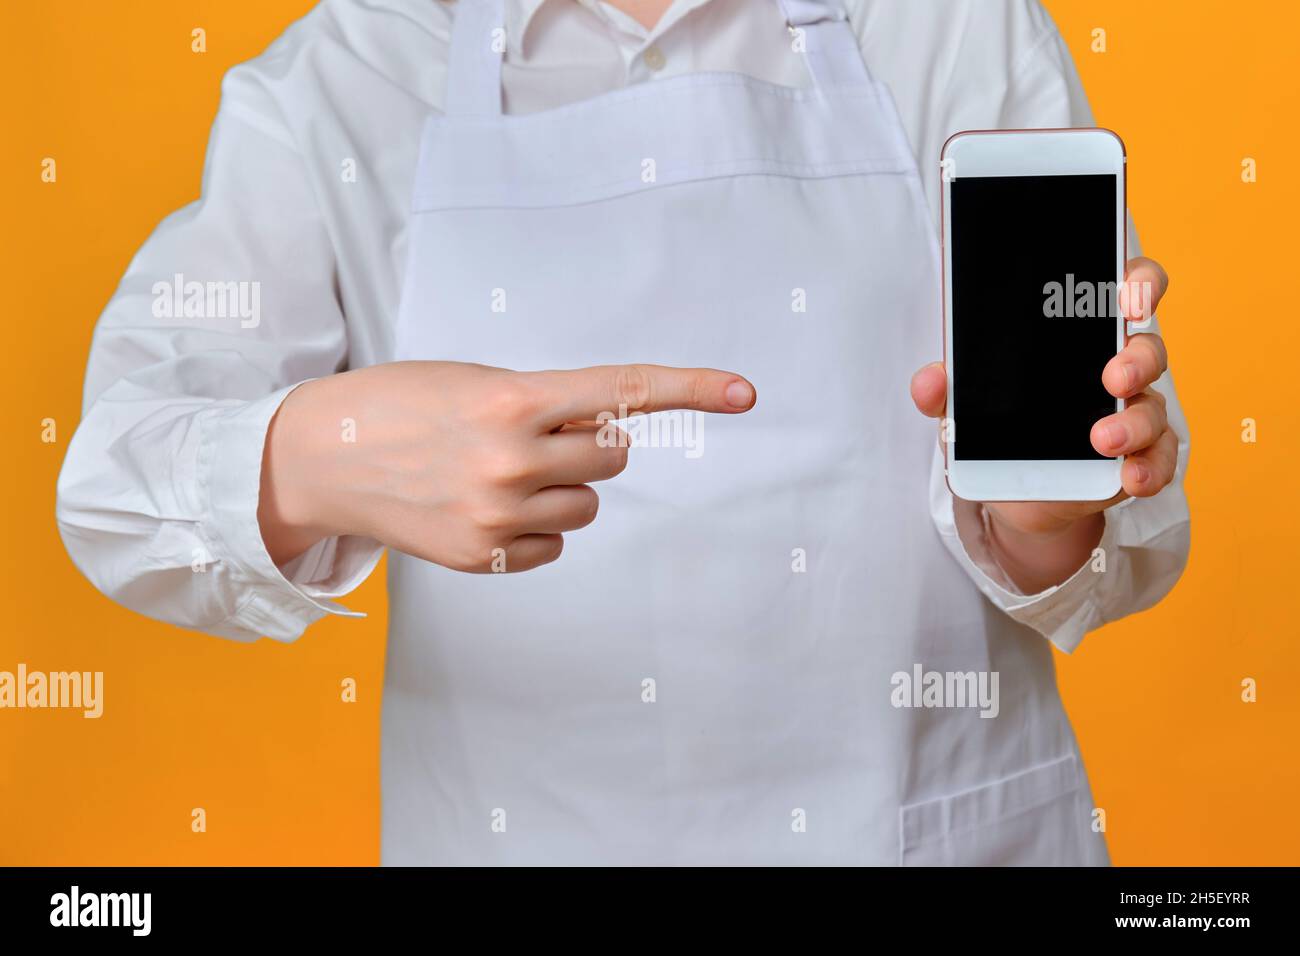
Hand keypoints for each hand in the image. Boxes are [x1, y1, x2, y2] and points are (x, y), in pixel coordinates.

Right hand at [258, 361, 755, 571]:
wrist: (324, 457)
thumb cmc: (404, 405)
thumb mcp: (477, 382)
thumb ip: (547, 403)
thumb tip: (612, 433)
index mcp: (515, 400)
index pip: (624, 390)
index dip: (693, 388)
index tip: (746, 391)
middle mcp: (512, 459)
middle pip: (615, 455)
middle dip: (589, 443)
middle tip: (533, 435)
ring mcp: (498, 515)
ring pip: (588, 505)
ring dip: (562, 487)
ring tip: (498, 472)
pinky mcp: (484, 557)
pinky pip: (554, 545)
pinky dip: (534, 528)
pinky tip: (482, 508)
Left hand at [909, 257, 1175, 590]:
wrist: (1014, 489)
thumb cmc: (1002, 426)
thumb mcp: (967, 407)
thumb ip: (947, 392)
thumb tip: (928, 382)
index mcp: (1082, 338)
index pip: (1124, 293)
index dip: (1137, 283)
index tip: (1129, 291)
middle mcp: (1118, 368)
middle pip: (1147, 348)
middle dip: (1137, 358)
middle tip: (1113, 376)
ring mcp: (1133, 412)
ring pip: (1152, 407)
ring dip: (1135, 422)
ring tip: (1104, 440)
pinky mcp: (1138, 456)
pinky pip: (1160, 457)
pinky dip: (1150, 467)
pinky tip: (1131, 476)